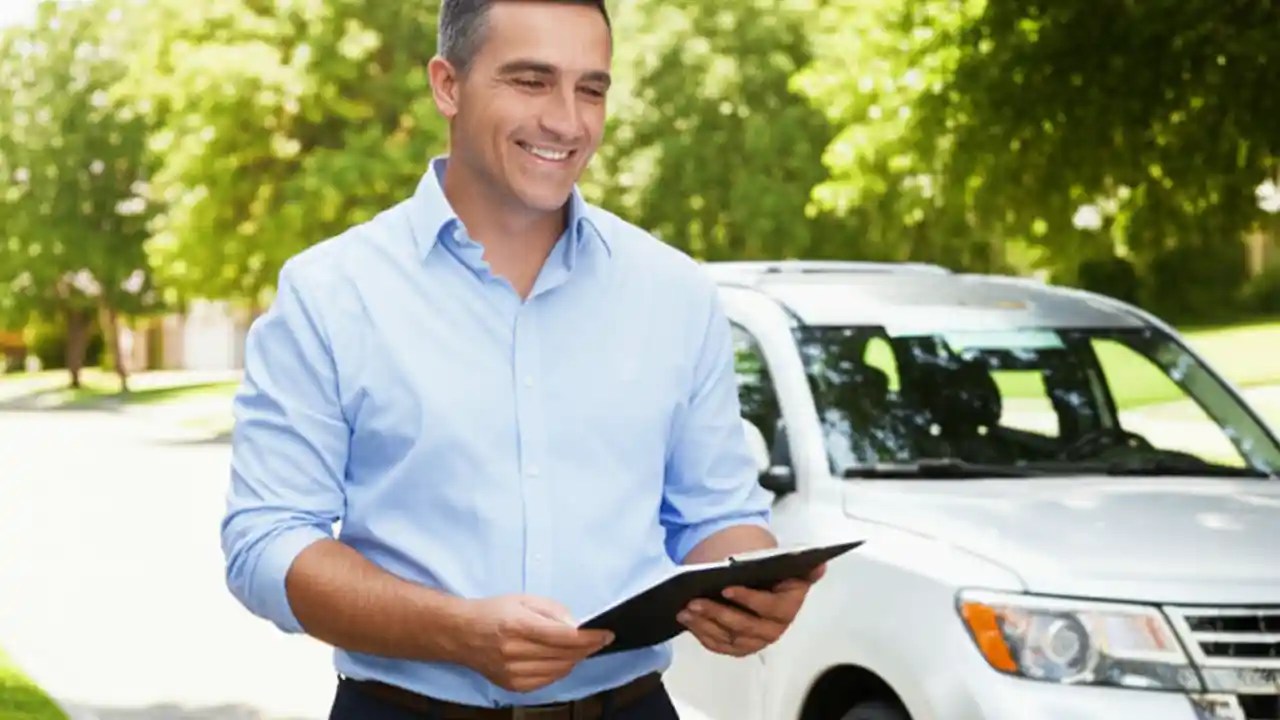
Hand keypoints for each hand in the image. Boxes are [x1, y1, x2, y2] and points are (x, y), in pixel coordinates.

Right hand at [461, 595, 613, 691]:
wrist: (461, 634)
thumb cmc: (493, 612)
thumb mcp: (523, 599)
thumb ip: (552, 610)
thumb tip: (577, 625)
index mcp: (518, 626)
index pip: (565, 637)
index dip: (590, 637)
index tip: (606, 633)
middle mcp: (514, 652)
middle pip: (565, 654)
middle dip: (588, 647)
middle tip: (600, 639)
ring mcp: (513, 672)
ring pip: (560, 669)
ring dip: (576, 659)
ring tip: (583, 647)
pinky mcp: (513, 686)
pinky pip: (548, 680)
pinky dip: (561, 670)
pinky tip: (563, 659)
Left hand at [676, 563, 825, 656]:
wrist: (764, 584)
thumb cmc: (773, 574)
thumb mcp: (787, 566)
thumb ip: (802, 566)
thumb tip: (821, 563)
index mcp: (787, 608)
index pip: (768, 607)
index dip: (748, 599)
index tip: (725, 588)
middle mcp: (773, 630)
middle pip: (744, 626)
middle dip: (717, 614)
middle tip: (694, 601)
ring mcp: (755, 641)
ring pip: (728, 638)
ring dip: (704, 624)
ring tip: (684, 610)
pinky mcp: (739, 647)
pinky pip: (719, 645)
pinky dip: (702, 634)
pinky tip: (687, 621)